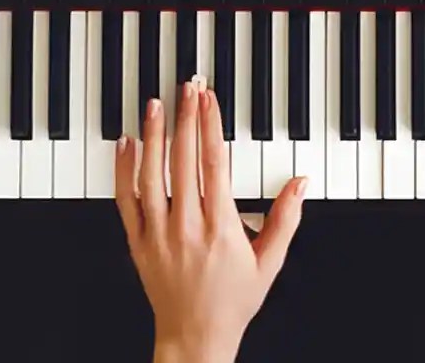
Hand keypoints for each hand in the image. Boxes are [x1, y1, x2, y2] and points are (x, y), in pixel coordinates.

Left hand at [115, 82, 306, 362]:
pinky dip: (123, 168)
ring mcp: (157, 234)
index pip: (213, 165)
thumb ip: (286, 218)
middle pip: (181, 161)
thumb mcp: (270, 262)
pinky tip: (128, 142)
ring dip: (153, 135)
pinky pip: (125, 199)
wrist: (195, 336)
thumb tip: (301, 183)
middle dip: (185, 118)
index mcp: (220, 229)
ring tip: (157, 104)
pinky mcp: (137, 242)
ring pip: (150, 175)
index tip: (209, 100)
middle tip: (188, 88)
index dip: (210, 127)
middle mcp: (186, 227)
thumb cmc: (233, 301)